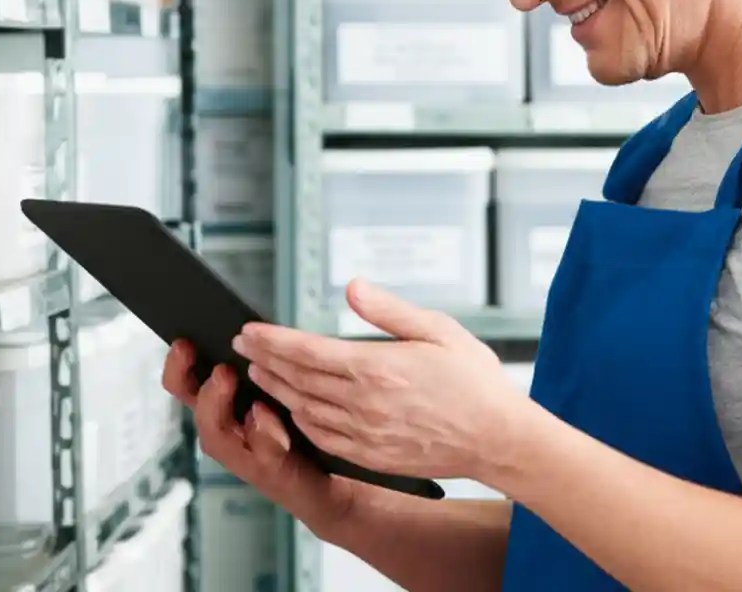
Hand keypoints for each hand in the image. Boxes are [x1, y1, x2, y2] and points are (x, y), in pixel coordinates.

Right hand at [161, 340, 359, 536]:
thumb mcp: (288, 389)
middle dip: (185, 378)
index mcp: (231, 407)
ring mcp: (247, 455)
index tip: (182, 339)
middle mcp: (231, 432)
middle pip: (191, 406)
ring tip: (224, 376)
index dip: (179, 364)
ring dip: (215, 404)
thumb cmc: (313, 430)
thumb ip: (272, 365)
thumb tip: (261, 330)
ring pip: (215, 435)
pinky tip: (263, 413)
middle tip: (192, 352)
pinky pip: (259, 455)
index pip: (190, 384)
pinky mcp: (273, 473)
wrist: (340, 481)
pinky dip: (260, 434)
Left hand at [233, 279, 534, 483]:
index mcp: (377, 367)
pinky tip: (293, 408)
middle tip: (244, 346)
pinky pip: (321, 437)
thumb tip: (351, 287)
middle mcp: (364, 403)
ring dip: (277, 389)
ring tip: (260, 373)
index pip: (307, 350)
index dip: (272, 340)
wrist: (497, 438)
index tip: (249, 330)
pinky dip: (299, 420)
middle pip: (297, 378)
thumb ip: (389, 310)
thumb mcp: (439, 330)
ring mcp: (364, 434)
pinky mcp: (370, 456)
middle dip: (265, 360)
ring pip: (303, 409)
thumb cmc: (475, 381)